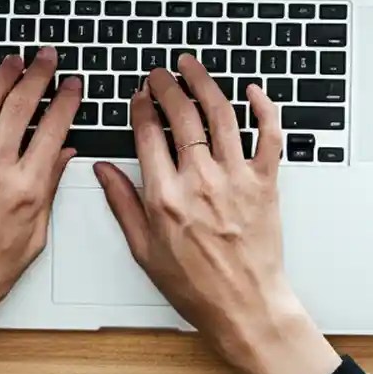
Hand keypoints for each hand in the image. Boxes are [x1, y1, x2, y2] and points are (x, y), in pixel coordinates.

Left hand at [0, 48, 81, 373]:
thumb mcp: (35, 236)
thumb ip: (48, 191)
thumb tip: (62, 156)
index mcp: (26, 189)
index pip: (52, 131)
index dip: (65, 102)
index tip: (72, 83)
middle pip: (19, 111)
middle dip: (36, 77)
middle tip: (45, 57)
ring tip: (9, 62)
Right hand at [94, 58, 339, 373]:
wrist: (245, 306)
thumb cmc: (196, 286)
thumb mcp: (144, 249)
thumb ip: (122, 203)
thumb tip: (102, 168)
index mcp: (165, 197)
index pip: (149, 134)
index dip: (141, 107)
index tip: (139, 95)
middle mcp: (200, 181)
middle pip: (182, 116)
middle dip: (168, 86)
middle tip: (161, 74)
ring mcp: (236, 179)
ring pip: (221, 116)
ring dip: (205, 84)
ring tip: (193, 67)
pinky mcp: (265, 184)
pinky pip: (269, 136)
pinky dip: (264, 109)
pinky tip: (254, 91)